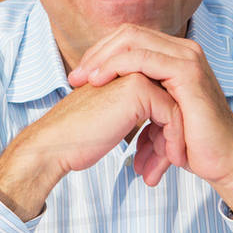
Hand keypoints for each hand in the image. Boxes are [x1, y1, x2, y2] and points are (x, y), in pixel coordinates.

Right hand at [0, 73, 185, 219]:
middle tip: (174, 162)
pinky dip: (174, 140)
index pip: (165, 98)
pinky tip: (169, 162)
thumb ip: (136, 113)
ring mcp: (137, 75)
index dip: (168, 129)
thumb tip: (161, 129)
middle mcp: (134, 68)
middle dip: (175, 135)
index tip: (166, 155)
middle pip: (174, 101)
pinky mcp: (140, 90)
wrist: (55, 144)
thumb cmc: (79, 137)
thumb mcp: (114, 120)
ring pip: (176, 109)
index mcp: (127, 72)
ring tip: (172, 165)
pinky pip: (172, 115)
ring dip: (175, 140)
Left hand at [67, 24, 232, 220]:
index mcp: (175, 56)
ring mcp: (188, 58)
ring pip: (133, 40)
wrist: (222, 162)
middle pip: (129, 34)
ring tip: (82, 81)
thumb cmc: (191, 144)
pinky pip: (144, 59)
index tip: (79, 77)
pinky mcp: (188, 72)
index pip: (130, 38)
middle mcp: (183, 50)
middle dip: (97, 54)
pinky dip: (117, 66)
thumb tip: (107, 100)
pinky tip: (100, 82)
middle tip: (74, 78)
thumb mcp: (158, 116)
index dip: (102, 53)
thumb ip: (139, 100)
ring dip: (102, 59)